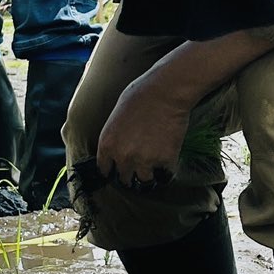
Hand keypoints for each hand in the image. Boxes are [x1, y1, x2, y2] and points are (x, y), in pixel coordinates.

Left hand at [94, 75, 190, 191]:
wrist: (165, 91)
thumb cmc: (140, 95)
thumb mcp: (115, 116)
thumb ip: (115, 137)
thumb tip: (119, 148)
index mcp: (107, 145)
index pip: (105, 170)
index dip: (113, 169)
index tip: (118, 170)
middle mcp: (123, 157)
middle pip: (124, 179)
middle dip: (131, 173)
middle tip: (139, 167)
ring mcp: (145, 161)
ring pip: (145, 181)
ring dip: (149, 175)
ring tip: (154, 168)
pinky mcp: (165, 161)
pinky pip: (165, 175)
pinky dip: (167, 169)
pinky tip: (168, 160)